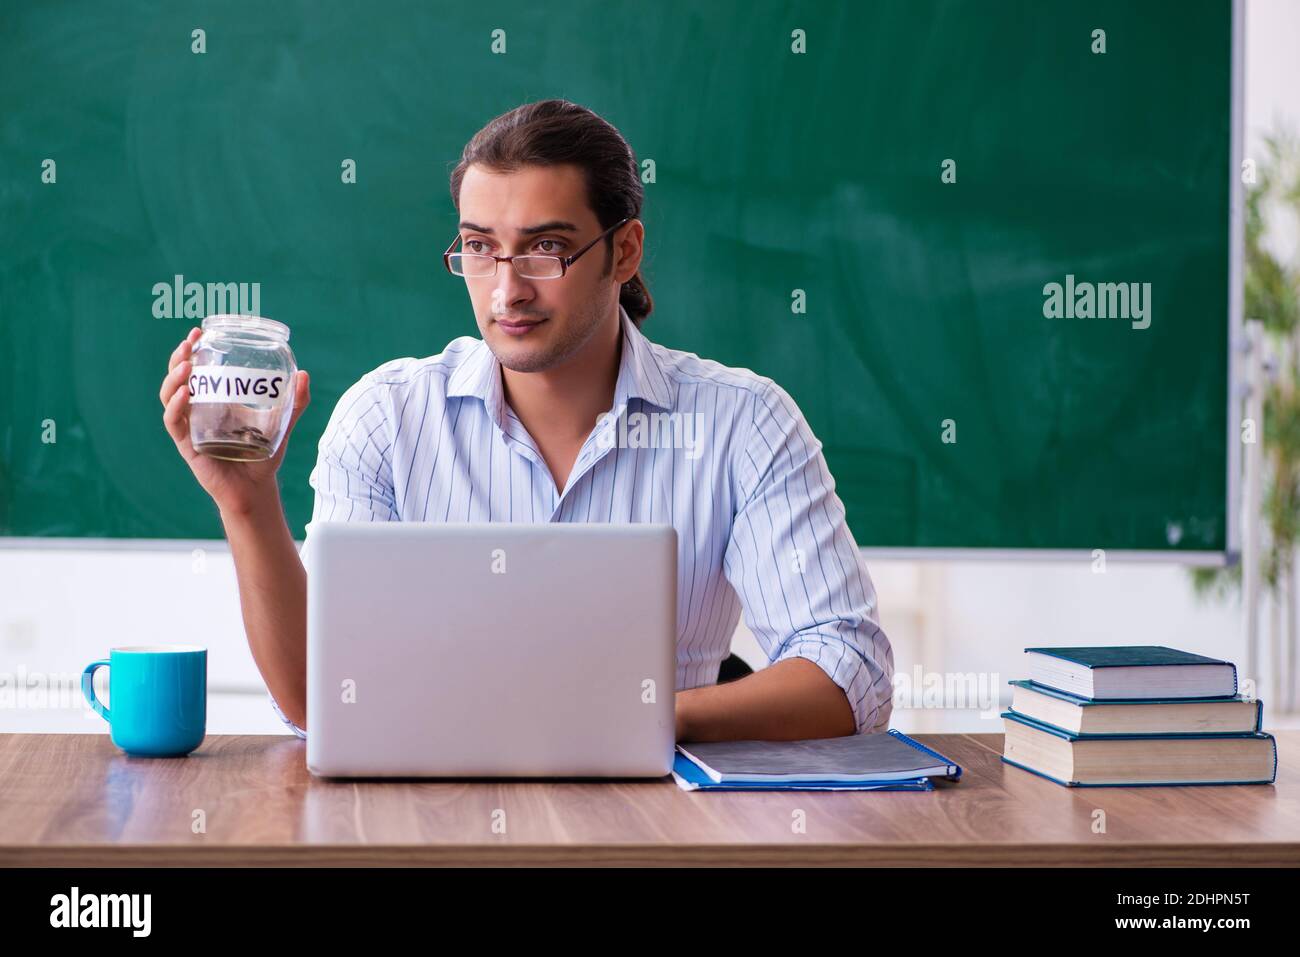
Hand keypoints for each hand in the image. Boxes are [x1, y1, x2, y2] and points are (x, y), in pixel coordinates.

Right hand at [160, 326, 310, 515]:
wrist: (256, 489)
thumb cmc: (263, 456)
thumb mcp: (282, 424)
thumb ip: (295, 403)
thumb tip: (304, 375)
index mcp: (215, 401)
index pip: (196, 370)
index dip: (193, 350)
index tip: (198, 331)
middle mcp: (197, 411)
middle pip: (178, 378)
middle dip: (179, 358)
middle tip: (189, 343)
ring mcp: (189, 427)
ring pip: (170, 397)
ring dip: (174, 379)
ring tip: (186, 365)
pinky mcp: (187, 445)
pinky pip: (174, 422)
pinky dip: (176, 407)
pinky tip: (186, 394)